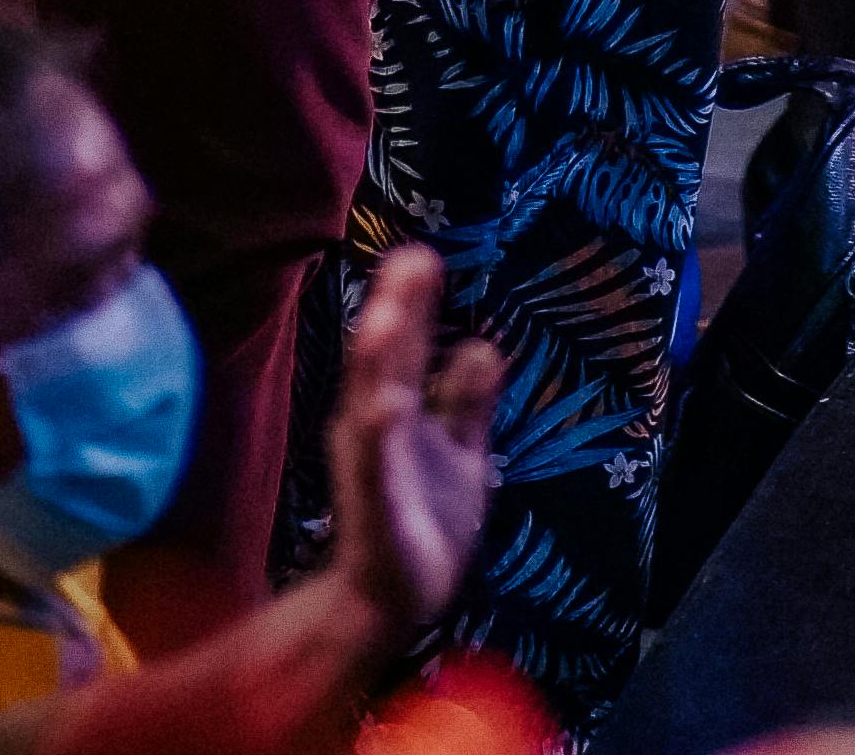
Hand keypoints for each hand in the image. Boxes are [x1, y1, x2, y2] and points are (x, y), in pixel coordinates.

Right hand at [321, 243, 496, 642]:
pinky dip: (380, 437)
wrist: (398, 601)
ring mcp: (374, 467)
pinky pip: (378, 469)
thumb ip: (468, 400)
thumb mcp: (460, 449)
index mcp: (398, 410)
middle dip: (396, 309)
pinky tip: (386, 407)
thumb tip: (480, 344)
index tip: (421, 253)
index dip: (412, 300)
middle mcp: (377, 428)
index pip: (406, 344)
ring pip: (374, 404)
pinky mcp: (377, 508)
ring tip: (386, 318)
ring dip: (378, 362)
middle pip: (388, 359)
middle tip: (409, 256)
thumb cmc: (427, 519)